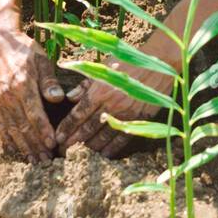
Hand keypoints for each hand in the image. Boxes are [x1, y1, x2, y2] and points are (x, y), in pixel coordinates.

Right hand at [0, 18, 63, 162]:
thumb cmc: (25, 50)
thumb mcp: (41, 59)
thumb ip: (49, 80)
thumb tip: (58, 97)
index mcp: (22, 85)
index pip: (34, 114)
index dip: (43, 131)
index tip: (52, 144)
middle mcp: (8, 96)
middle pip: (22, 127)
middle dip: (35, 145)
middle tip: (46, 161)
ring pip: (11, 130)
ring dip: (23, 147)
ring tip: (33, 161)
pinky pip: (0, 125)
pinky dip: (7, 140)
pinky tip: (15, 151)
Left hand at [56, 31, 179, 158]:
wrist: (159, 63)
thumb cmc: (128, 62)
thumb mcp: (104, 68)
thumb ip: (85, 84)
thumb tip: (69, 97)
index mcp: (100, 90)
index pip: (78, 114)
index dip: (67, 128)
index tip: (58, 138)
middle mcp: (112, 104)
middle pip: (88, 129)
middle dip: (74, 142)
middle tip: (63, 152)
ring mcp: (127, 114)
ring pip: (104, 137)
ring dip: (90, 147)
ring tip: (80, 155)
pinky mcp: (140, 119)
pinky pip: (123, 138)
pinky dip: (112, 148)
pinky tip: (104, 154)